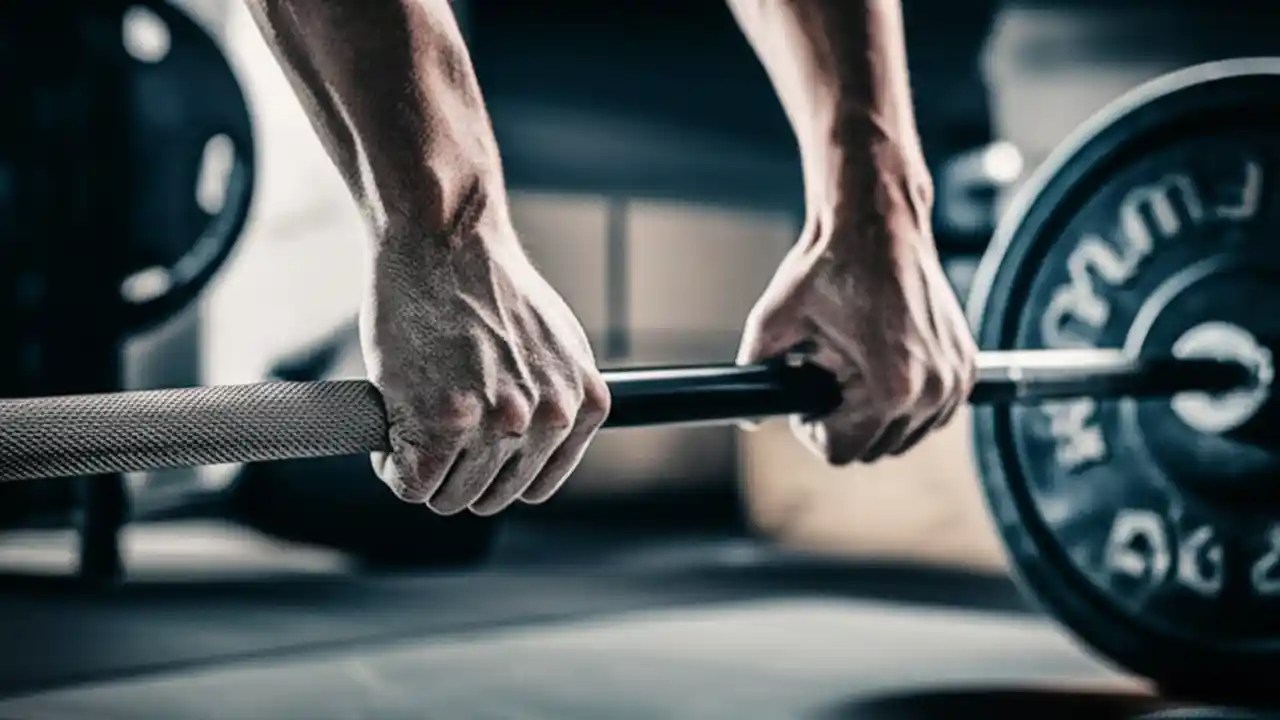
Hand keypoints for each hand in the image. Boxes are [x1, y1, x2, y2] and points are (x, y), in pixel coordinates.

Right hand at [362, 198, 609, 515]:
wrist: (446, 239)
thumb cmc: (488, 283)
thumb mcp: (554, 342)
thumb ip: (555, 395)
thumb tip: (544, 437)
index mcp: (583, 404)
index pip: (536, 485)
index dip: (494, 473)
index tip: (468, 452)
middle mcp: (549, 418)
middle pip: (490, 496)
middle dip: (455, 475)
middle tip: (429, 434)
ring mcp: (499, 422)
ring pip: (450, 498)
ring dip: (422, 473)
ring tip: (408, 423)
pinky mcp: (444, 422)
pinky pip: (411, 485)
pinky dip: (390, 468)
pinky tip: (388, 431)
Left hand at [738, 188, 975, 464]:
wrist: (879, 221)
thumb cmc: (831, 265)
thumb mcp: (774, 321)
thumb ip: (755, 373)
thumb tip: (747, 416)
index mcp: (890, 389)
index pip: (841, 452)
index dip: (811, 427)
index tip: (806, 391)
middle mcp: (932, 391)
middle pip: (874, 450)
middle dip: (843, 420)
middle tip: (825, 373)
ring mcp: (955, 380)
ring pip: (903, 436)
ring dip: (874, 413)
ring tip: (852, 365)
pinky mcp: (966, 365)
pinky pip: (930, 413)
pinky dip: (905, 401)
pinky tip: (881, 362)